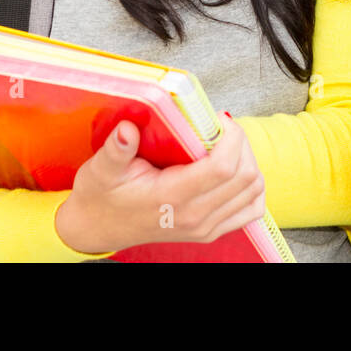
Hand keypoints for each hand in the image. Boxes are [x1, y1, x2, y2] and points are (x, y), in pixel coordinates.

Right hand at [55, 112, 265, 253]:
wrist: (96, 228)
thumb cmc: (100, 196)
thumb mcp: (100, 169)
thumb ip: (116, 149)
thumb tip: (127, 130)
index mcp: (172, 198)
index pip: (224, 168)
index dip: (232, 138)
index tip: (218, 119)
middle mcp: (195, 217)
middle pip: (246, 177)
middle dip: (242, 144)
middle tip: (222, 129)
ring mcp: (205, 228)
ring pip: (254, 192)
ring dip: (248, 162)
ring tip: (226, 145)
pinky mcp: (210, 232)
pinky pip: (250, 210)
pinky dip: (251, 187)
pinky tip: (233, 170)